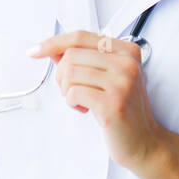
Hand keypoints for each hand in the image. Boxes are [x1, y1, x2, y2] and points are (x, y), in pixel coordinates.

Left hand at [28, 29, 165, 169]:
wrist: (144, 141)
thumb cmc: (123, 109)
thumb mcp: (108, 78)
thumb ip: (84, 60)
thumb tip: (51, 50)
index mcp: (127, 51)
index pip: (81, 36)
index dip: (54, 42)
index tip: (34, 50)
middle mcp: (127, 63)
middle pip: (72, 54)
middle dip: (62, 74)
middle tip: (72, 91)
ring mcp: (121, 82)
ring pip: (70, 73)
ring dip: (66, 90)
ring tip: (80, 101)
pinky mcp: (112, 103)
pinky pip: (74, 93)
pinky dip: (72, 102)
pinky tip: (85, 109)